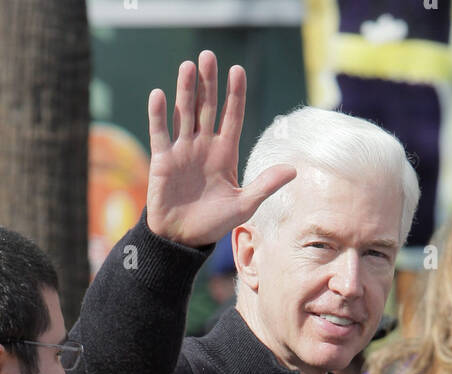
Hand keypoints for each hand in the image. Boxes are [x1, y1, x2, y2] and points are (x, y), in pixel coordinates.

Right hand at [146, 49, 295, 247]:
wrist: (182, 239)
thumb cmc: (213, 223)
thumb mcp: (244, 205)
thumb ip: (265, 185)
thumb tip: (293, 170)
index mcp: (225, 153)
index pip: (232, 117)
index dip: (235, 95)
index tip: (237, 71)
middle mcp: (204, 146)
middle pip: (206, 108)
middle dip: (208, 83)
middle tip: (208, 56)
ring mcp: (182, 150)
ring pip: (184, 113)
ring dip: (185, 91)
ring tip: (188, 67)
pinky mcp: (163, 159)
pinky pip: (160, 132)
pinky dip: (158, 115)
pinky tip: (159, 94)